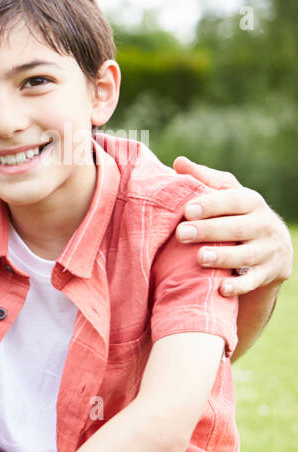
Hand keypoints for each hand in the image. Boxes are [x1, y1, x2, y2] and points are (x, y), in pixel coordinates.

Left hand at [173, 156, 292, 296]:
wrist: (272, 251)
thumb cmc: (237, 217)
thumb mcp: (227, 196)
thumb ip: (205, 180)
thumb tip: (179, 162)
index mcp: (251, 203)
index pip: (232, 201)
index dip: (211, 205)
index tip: (187, 210)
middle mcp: (264, 225)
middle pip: (237, 228)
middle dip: (210, 231)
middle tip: (182, 234)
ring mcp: (268, 251)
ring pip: (246, 255)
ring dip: (224, 257)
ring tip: (200, 257)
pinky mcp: (268, 274)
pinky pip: (253, 281)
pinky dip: (239, 286)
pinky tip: (221, 289)